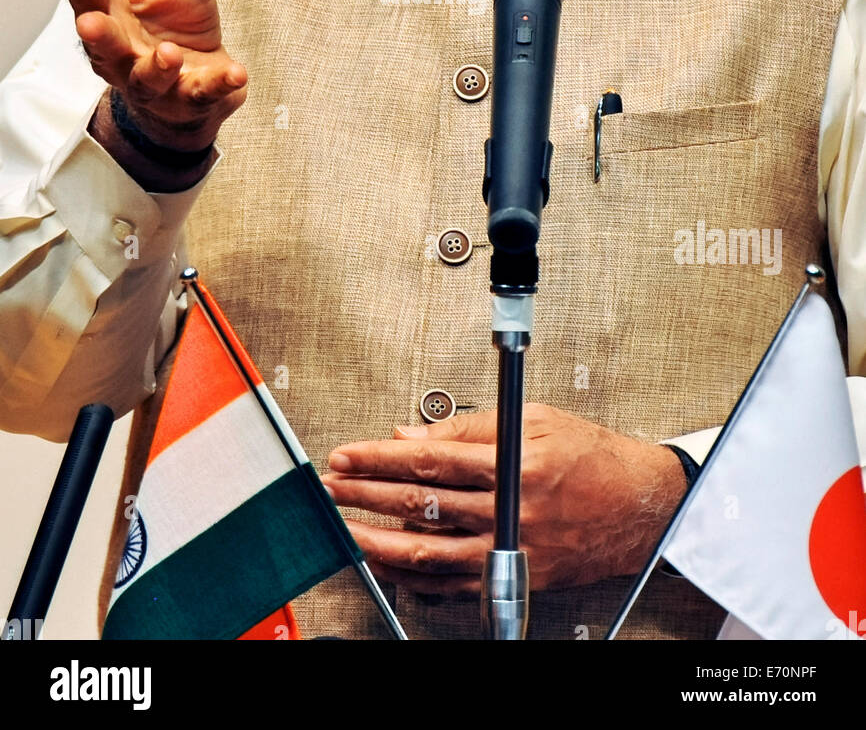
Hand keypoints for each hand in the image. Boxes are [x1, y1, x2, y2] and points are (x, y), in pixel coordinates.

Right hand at [48, 0, 246, 151]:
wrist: (191, 98)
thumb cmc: (176, 33)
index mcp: (114, 15)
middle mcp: (124, 53)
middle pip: (103, 44)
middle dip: (96, 35)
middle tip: (89, 22)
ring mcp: (153, 83)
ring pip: (146, 79)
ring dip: (155, 67)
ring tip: (168, 54)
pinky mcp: (188, 102)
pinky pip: (200, 95)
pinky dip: (217, 85)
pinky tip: (236, 73)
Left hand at [322, 403, 686, 596]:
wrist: (641, 508)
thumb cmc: (593, 457)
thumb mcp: (536, 418)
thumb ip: (469, 426)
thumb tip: (412, 434)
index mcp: (513, 463)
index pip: (429, 457)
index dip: (379, 457)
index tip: (348, 455)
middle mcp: (509, 510)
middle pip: (421, 502)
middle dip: (366, 494)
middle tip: (332, 488)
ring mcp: (510, 549)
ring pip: (430, 551)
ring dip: (380, 541)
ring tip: (347, 530)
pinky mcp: (514, 575)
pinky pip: (453, 583)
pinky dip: (415, 576)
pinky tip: (390, 564)